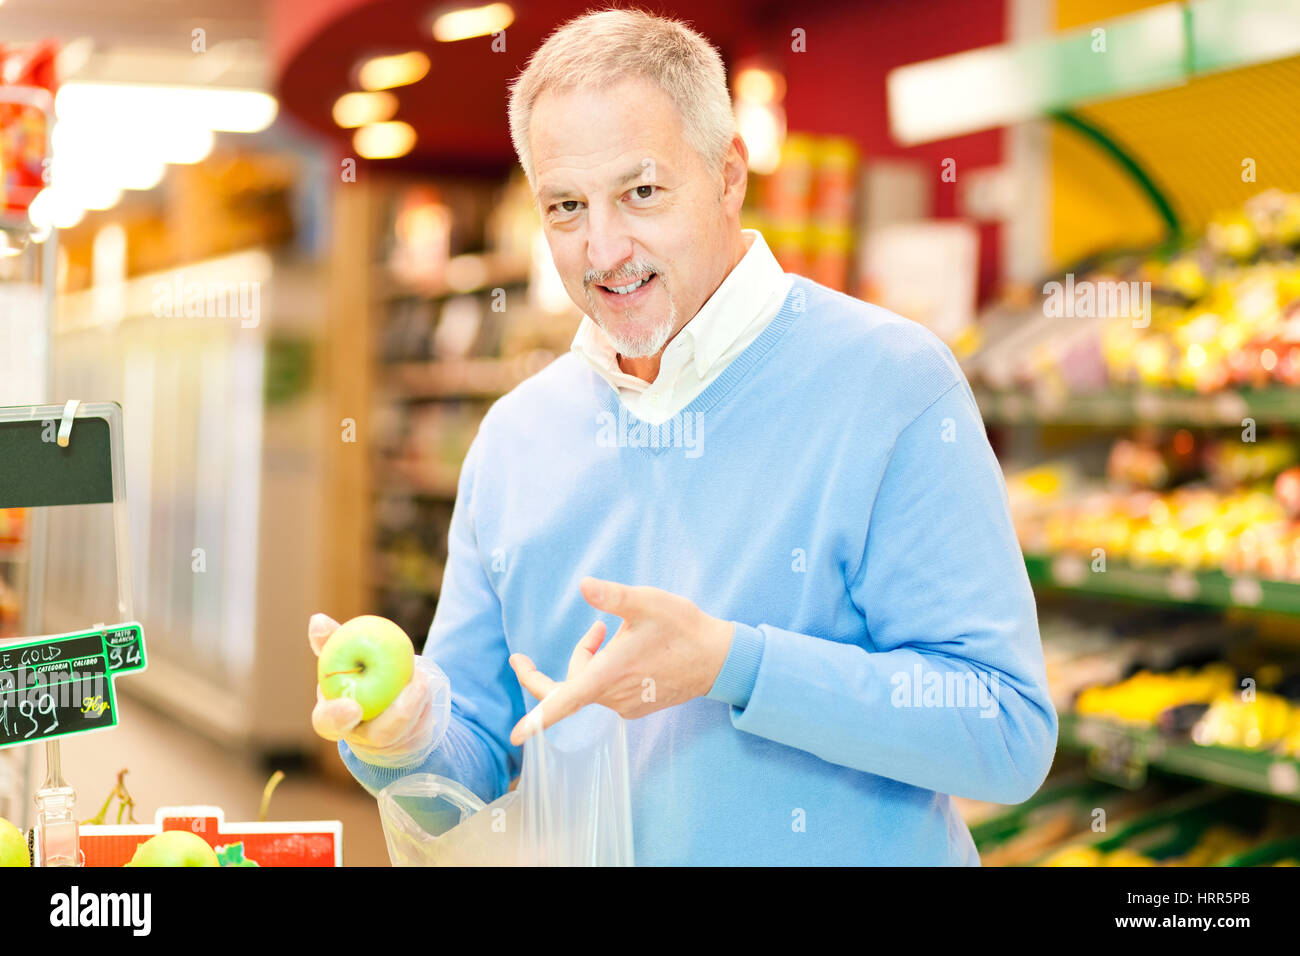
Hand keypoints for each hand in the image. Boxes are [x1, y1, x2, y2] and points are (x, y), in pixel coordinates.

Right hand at [308, 613, 448, 767]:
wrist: (379, 701)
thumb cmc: (355, 676)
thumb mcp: (343, 658)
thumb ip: (331, 642)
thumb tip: (317, 619)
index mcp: (331, 717)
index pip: (327, 723)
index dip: (336, 718)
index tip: (353, 707)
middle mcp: (358, 738)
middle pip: (378, 737)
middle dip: (399, 716)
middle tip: (418, 685)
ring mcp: (386, 746)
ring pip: (409, 729)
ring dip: (419, 701)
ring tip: (423, 678)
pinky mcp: (409, 745)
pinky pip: (422, 726)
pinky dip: (425, 703)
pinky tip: (425, 687)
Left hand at [507, 577, 733, 745]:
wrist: (718, 659)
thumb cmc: (682, 629)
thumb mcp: (647, 603)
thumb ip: (613, 595)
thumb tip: (584, 584)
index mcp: (608, 675)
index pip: (563, 702)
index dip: (537, 719)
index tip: (514, 736)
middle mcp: (612, 697)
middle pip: (570, 684)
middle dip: (571, 658)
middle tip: (577, 635)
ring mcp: (624, 705)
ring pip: (590, 684)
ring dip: (593, 659)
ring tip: (615, 631)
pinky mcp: (636, 706)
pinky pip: (607, 690)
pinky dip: (607, 669)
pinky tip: (629, 649)